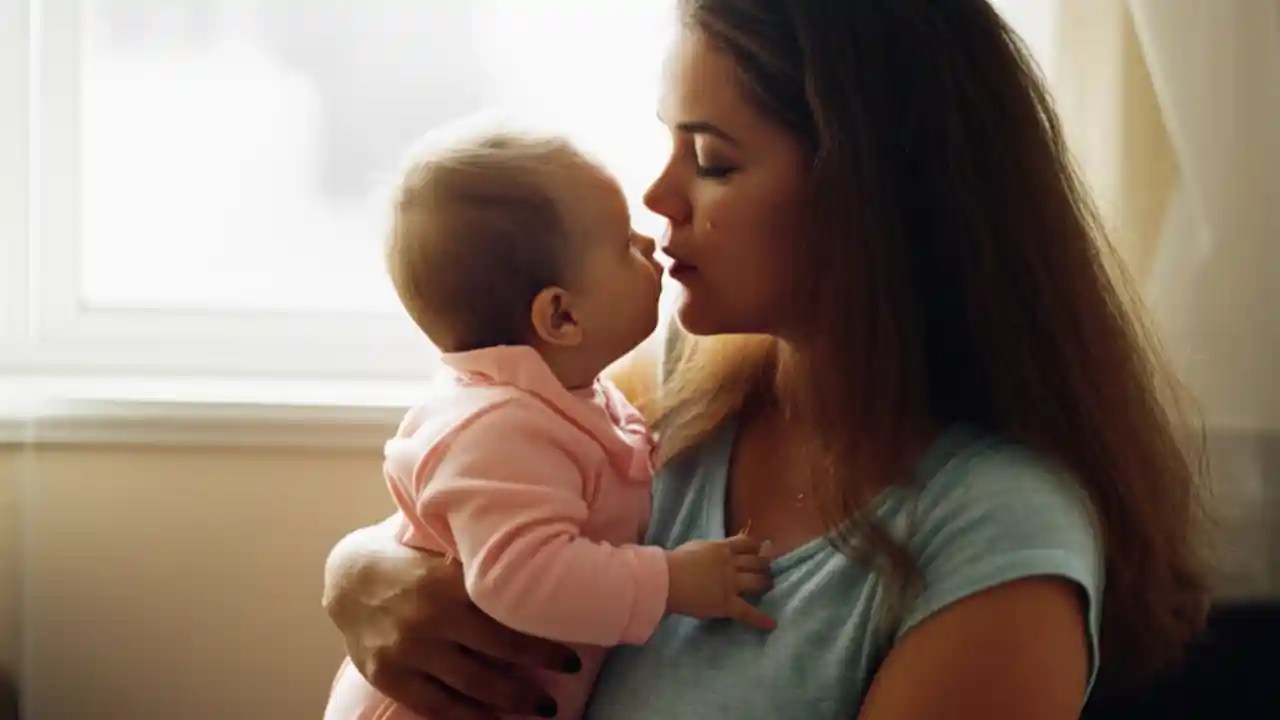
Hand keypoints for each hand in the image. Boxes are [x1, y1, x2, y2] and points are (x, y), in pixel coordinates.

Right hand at [322, 521, 580, 718]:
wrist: (351, 579)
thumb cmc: (417, 563)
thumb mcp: (449, 555)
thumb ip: (486, 571)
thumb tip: (545, 584)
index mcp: (451, 580)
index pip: (510, 618)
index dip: (545, 641)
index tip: (572, 657)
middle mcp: (430, 616)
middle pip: (498, 656)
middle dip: (536, 677)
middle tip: (563, 684)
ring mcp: (407, 649)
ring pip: (471, 686)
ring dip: (513, 701)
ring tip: (542, 707)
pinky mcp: (388, 674)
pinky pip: (436, 705)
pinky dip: (470, 715)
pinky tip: (496, 717)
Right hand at [665, 534, 775, 630]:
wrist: (666, 579)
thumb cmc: (673, 562)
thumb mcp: (695, 547)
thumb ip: (709, 550)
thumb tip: (712, 553)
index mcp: (722, 548)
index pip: (747, 543)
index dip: (756, 547)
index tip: (760, 550)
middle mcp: (731, 564)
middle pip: (757, 561)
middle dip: (764, 565)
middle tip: (766, 570)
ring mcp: (731, 584)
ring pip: (758, 582)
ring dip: (765, 584)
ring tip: (769, 587)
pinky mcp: (728, 603)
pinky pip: (748, 612)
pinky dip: (761, 619)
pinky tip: (772, 624)